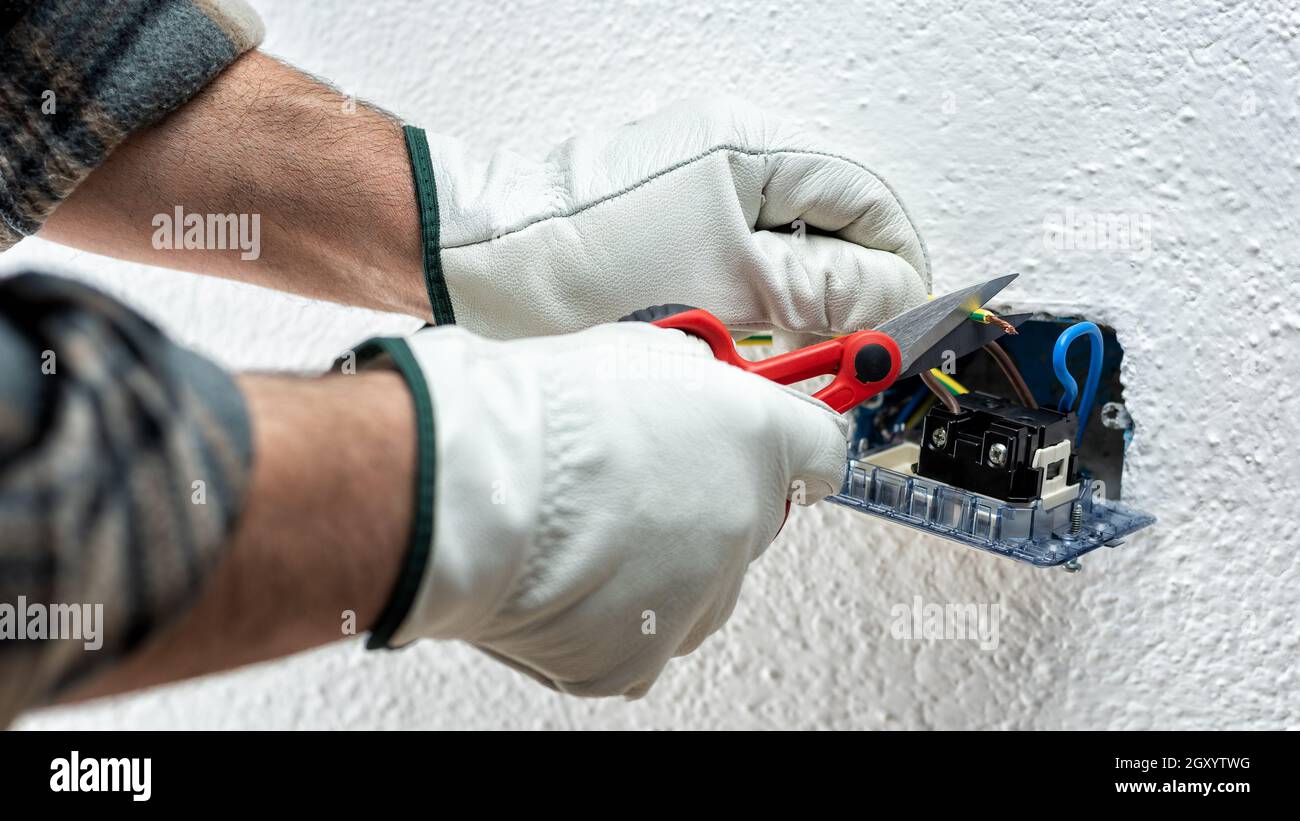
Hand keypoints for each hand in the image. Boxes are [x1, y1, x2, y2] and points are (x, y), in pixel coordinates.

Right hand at [367, 321, 848, 696]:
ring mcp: (696, 599)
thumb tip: (705, 393)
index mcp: (756, 440)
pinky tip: (566, 576)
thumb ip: (695, 381)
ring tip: (586, 531)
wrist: (467, 484)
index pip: (823, 451)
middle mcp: (744, 525)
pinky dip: (607, 617)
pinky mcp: (636, 659)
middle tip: (638, 489)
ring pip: (697, 589)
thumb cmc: (538, 413)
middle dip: (706, 507)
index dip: (800, 451)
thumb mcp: (638, 354)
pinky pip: (638, 641)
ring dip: (660, 567)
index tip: (792, 458)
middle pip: (751, 525)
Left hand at [427, 97, 929, 337]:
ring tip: (785, 351)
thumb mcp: (727, 284)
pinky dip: (752, 305)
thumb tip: (891, 296)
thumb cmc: (578, 263)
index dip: (895, 266)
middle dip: (846, 291)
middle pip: (830, 226)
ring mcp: (696, 191)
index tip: (897, 328)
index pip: (866, 200)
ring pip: (785, 253)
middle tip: (845, 353)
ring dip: (797, 304)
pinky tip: (737, 340)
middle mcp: (728, 160)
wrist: (477, 268)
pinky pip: (739, 265)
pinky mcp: (668, 226)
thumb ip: (823, 289)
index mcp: (753, 150)